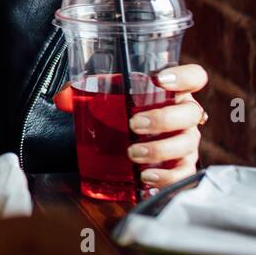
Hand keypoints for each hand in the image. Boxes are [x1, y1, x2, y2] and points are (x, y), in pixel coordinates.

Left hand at [53, 63, 207, 188]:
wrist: (121, 144)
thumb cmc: (118, 112)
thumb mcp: (102, 97)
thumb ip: (80, 92)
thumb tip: (61, 98)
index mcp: (171, 91)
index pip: (194, 77)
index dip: (184, 76)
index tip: (160, 79)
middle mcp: (184, 115)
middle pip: (190, 113)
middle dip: (164, 119)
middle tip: (134, 124)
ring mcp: (185, 142)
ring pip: (187, 144)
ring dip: (160, 149)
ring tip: (133, 154)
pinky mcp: (181, 167)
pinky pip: (183, 174)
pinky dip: (167, 177)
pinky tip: (146, 178)